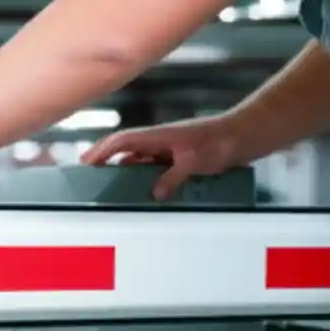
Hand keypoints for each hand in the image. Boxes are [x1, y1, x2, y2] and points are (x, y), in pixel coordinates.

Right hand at [80, 114, 251, 200]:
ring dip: (124, 169)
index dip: (101, 151)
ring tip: (110, 185)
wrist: (243, 136)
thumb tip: (155, 194)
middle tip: (88, 174)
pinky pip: (154, 167)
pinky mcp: (178, 158)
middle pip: (125, 149)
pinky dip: (144, 176)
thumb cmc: (218, 142)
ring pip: (139, 159)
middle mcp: (159, 141)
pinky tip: (143, 189)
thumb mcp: (194, 161)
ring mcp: (168, 149)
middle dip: (105, 159)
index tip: (86, 163)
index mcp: (157, 136)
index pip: (121, 141)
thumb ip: (172, 177)